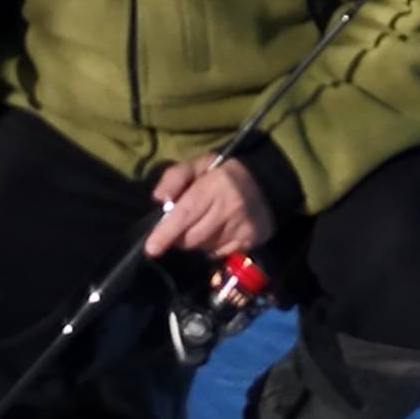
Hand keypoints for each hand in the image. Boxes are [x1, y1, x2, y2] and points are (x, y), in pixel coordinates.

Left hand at [142, 151, 270, 261]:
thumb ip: (175, 177)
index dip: (166, 233)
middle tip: (180, 225)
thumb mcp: (199, 165)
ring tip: (203, 223)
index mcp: (214, 186)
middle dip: (178, 236)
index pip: (185, 213)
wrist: (268, 183)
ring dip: (196, 241)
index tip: (151, 248)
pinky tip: (217, 231)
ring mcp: (241, 228)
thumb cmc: (224, 173)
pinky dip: (211, 246)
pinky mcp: (250, 242)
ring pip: (204, 247)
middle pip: (192, 237)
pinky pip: (218, 253)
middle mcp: (229, 209)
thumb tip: (159, 199)